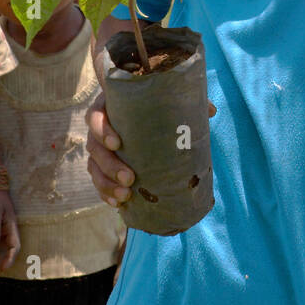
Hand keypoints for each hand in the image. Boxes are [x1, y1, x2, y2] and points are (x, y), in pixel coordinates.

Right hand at [86, 91, 216, 205]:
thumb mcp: (168, 101)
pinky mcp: (102, 167)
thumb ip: (184, 102)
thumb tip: (211, 111)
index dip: (102, 129)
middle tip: (130, 178)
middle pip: (94, 146)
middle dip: (109, 165)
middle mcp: (101, 128)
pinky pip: (98, 182)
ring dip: (107, 183)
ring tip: (126, 195)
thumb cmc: (157, 106)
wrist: (146, 117)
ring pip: (94, 167)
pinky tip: (119, 203)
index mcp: (111, 106)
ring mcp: (100, 149)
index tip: (118, 143)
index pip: (96, 116)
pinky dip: (106, 193)